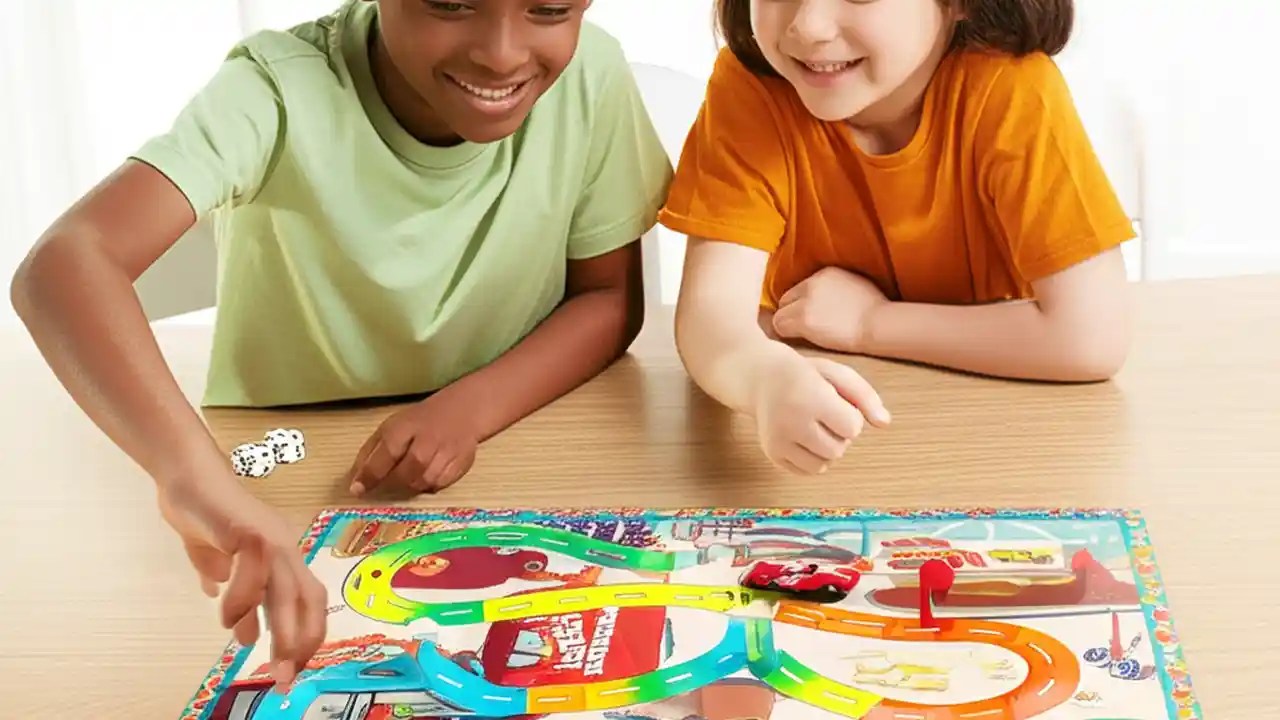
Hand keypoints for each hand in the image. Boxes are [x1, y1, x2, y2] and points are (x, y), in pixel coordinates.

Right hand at [157, 470, 326, 691]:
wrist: (187, 478)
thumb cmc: (205, 518)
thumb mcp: (221, 568)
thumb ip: (237, 598)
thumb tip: (244, 633)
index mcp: (284, 558)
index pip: (309, 602)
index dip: (306, 634)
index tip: (292, 667)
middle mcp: (286, 548)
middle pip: (307, 600)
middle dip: (299, 642)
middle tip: (285, 678)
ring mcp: (270, 538)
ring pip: (287, 590)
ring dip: (280, 629)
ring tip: (266, 659)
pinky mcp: (247, 531)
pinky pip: (252, 571)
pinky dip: (241, 598)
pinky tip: (226, 619)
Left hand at [347, 392, 479, 495]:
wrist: (463, 411)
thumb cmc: (421, 420)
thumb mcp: (392, 425)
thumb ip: (372, 450)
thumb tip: (356, 479)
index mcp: (405, 427)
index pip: (385, 455)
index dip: (370, 475)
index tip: (357, 490)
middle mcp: (428, 440)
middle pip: (405, 474)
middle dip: (392, 482)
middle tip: (387, 483)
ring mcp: (447, 453)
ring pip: (422, 483)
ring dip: (410, 485)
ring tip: (408, 476)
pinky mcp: (461, 464)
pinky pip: (440, 485)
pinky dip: (429, 485)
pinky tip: (426, 476)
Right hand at [751, 353, 890, 473]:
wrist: (760, 378)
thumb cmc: (806, 375)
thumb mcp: (838, 374)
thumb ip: (865, 396)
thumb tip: (885, 423)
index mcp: (810, 397)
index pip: (852, 428)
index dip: (850, 415)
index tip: (835, 402)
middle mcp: (791, 422)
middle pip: (838, 449)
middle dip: (839, 434)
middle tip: (824, 415)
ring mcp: (778, 441)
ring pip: (823, 464)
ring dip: (827, 449)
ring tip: (815, 427)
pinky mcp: (772, 453)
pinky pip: (807, 471)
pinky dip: (813, 459)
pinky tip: (805, 438)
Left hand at [772, 268, 888, 352]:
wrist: (878, 323)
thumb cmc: (874, 310)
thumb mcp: (854, 285)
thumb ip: (834, 287)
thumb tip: (824, 298)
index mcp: (825, 273)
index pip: (800, 288)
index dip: (802, 303)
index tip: (811, 315)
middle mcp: (812, 283)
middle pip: (786, 299)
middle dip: (792, 312)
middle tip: (804, 327)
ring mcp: (806, 301)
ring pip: (780, 314)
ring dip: (788, 324)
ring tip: (802, 335)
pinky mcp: (803, 319)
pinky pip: (780, 326)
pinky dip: (786, 334)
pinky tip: (799, 339)